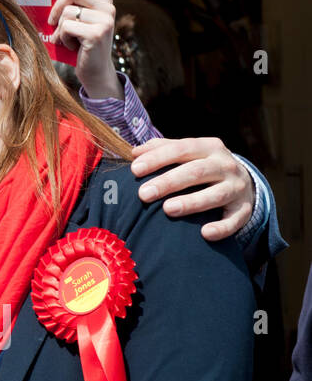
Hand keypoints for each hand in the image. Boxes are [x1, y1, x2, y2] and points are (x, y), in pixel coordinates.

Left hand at [46, 0, 119, 98]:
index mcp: (104, 0)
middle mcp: (108, 7)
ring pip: (67, 12)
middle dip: (56, 6)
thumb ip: (71, 5)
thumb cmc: (80, 44)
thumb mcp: (78, 21)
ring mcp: (105, 20)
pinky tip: (70, 46)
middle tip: (51, 21)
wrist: (94, 72)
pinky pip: (66, 27)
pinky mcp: (97, 33)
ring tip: (66, 39)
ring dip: (59, 28)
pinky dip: (61, 38)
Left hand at [131, 136, 254, 240]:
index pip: (181, 149)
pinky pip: (235, 219)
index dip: (157, 158)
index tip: (134, 170)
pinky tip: (205, 233)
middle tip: (143, 194)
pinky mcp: (244, 209)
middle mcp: (226, 165)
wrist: (242, 181)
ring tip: (167, 209)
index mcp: (209, 147)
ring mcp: (237, 187)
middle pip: (196, 171)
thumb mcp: (187, 153)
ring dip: (192, 202)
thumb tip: (135, 153)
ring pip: (216, 195)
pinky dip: (222, 227)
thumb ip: (161, 149)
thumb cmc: (201, 165)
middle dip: (168, 182)